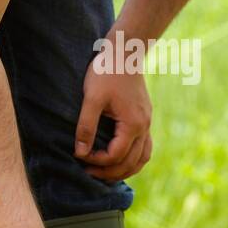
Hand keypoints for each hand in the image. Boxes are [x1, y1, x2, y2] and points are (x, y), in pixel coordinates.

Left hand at [75, 39, 153, 181]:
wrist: (125, 54)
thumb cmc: (106, 73)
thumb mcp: (91, 99)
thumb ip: (86, 127)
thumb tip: (80, 152)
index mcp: (133, 124)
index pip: (117, 155)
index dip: (97, 161)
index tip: (80, 156)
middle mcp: (145, 127)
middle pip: (131, 162)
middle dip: (110, 172)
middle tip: (88, 173)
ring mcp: (148, 124)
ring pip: (142, 159)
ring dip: (126, 170)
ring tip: (106, 174)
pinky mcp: (145, 120)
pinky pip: (145, 148)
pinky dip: (134, 159)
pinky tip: (120, 160)